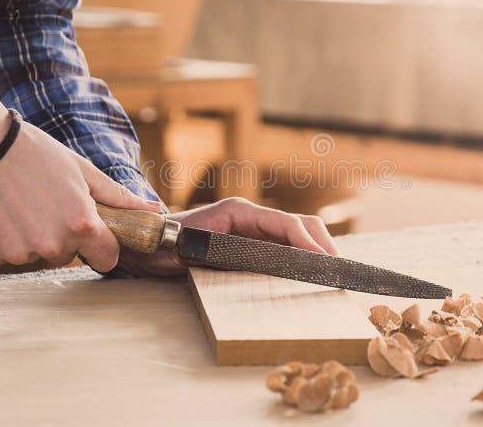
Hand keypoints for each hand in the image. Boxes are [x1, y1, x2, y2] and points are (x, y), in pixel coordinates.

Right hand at [0, 73, 160, 270]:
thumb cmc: (33, 153)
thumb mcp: (82, 171)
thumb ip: (119, 198)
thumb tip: (154, 210)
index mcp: (81, 224)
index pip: (107, 258)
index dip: (102, 244)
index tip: (92, 233)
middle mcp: (51, 244)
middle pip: (67, 254)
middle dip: (62, 235)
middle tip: (46, 203)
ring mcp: (18, 253)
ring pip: (36, 255)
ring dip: (32, 237)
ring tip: (19, 204)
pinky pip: (6, 256)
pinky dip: (4, 240)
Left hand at [113, 197, 338, 276]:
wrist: (143, 243)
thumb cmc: (162, 248)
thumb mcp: (190, 250)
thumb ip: (224, 254)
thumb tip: (256, 261)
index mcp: (239, 211)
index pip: (286, 223)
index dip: (308, 242)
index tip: (324, 262)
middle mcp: (249, 215)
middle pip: (299, 223)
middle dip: (322, 243)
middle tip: (338, 271)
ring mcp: (251, 227)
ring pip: (296, 231)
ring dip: (317, 248)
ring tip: (332, 272)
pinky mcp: (250, 240)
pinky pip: (284, 243)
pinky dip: (303, 254)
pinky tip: (311, 272)